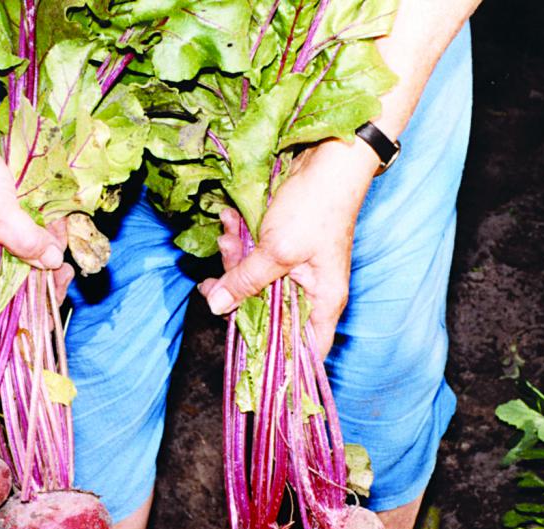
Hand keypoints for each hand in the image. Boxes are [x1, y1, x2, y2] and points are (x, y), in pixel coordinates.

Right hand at [0, 121, 72, 299]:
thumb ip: (23, 240)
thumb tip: (53, 262)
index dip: (24, 317)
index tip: (52, 300)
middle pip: (15, 294)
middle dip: (44, 278)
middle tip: (64, 262)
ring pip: (27, 268)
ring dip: (49, 253)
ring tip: (60, 230)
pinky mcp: (0, 232)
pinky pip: (28, 245)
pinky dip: (45, 237)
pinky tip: (56, 222)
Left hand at [197, 138, 378, 356]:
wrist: (327, 153)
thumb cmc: (316, 207)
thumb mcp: (277, 250)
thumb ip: (246, 282)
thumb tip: (217, 307)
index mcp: (322, 302)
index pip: (307, 349)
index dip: (280, 359)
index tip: (245, 356)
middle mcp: (310, 290)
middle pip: (266, 314)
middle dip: (238, 294)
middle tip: (216, 278)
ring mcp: (295, 268)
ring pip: (253, 282)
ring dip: (233, 260)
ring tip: (226, 236)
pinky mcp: (280, 246)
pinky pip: (253, 255)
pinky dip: (238, 241)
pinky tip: (229, 221)